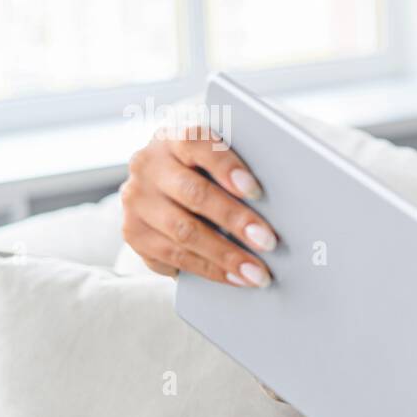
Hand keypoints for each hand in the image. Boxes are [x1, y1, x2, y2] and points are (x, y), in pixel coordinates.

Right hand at [120, 123, 277, 286]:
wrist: (160, 188)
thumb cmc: (204, 171)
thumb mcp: (215, 159)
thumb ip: (237, 169)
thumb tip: (283, 202)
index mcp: (174, 138)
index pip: (198, 144)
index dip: (227, 168)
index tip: (256, 190)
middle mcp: (148, 165)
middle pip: (195, 194)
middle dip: (236, 221)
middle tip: (269, 242)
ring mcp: (136, 200)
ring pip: (184, 232)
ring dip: (226, 257)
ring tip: (258, 273)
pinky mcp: (133, 233)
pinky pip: (174, 257)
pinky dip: (210, 271)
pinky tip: (236, 278)